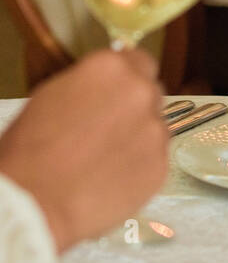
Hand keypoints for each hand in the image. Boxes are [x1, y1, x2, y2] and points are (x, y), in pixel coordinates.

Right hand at [0, 50, 168, 251]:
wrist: (38, 202)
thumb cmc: (31, 150)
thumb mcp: (50, 97)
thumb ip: (87, 85)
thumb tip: (100, 89)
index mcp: (110, 68)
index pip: (139, 60)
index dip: (127, 78)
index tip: (116, 92)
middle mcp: (140, 92)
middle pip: (150, 92)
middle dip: (133, 106)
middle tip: (108, 128)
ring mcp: (155, 130)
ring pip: (155, 126)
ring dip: (138, 136)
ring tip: (106, 158)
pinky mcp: (161, 165)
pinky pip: (155, 159)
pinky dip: (140, 165)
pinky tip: (112, 177)